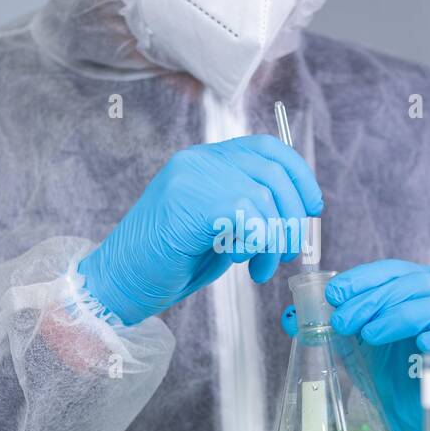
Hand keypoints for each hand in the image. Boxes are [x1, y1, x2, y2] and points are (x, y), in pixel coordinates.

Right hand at [80, 136, 322, 324]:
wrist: (117, 282)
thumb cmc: (165, 262)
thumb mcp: (217, 227)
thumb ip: (247, 208)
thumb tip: (294, 212)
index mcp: (205, 160)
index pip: (268, 148)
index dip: (299, 176)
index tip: (312, 208)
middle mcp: (198, 160)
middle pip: (274, 171)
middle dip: (294, 216)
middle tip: (290, 250)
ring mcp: (191, 177)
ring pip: (264, 197)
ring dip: (276, 239)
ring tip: (263, 267)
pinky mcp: (189, 203)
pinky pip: (248, 215)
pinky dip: (261, 244)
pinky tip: (249, 266)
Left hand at [282, 260, 429, 430]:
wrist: (415, 415)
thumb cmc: (389, 371)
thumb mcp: (354, 346)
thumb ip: (329, 328)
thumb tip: (290, 317)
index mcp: (418, 287)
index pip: (394, 270)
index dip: (364, 278)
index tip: (334, 294)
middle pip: (418, 283)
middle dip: (377, 298)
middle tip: (345, 321)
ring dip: (404, 315)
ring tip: (372, 334)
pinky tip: (422, 345)